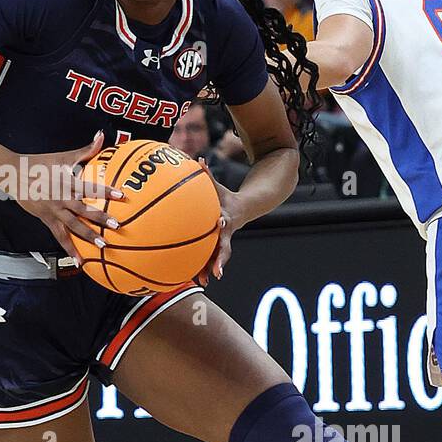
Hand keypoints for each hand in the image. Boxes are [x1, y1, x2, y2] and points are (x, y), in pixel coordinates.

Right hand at [8, 131, 124, 258]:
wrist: (14, 174)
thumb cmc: (41, 163)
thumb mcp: (63, 156)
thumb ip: (86, 150)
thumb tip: (101, 135)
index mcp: (67, 181)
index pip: (89, 187)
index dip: (105, 191)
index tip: (121, 196)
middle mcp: (61, 197)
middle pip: (83, 209)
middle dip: (100, 218)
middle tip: (116, 225)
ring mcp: (54, 210)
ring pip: (73, 226)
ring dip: (88, 236)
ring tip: (103, 246)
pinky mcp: (47, 219)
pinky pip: (60, 237)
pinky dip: (70, 249)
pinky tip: (80, 261)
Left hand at [195, 159, 238, 285]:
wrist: (244, 209)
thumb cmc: (225, 197)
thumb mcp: (217, 186)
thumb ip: (207, 175)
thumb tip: (199, 159)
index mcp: (226, 218)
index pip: (224, 220)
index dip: (223, 222)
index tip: (220, 224)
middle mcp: (226, 232)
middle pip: (224, 247)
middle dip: (220, 259)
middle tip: (217, 272)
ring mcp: (224, 241)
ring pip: (218, 257)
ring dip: (212, 269)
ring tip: (204, 283)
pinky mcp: (219, 246)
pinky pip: (211, 258)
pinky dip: (205, 269)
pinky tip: (197, 281)